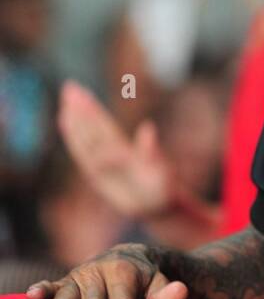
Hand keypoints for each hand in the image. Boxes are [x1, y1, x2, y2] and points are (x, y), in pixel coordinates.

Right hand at [25, 244, 189, 298]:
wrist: (128, 260)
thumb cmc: (146, 284)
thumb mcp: (161, 287)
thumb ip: (167, 296)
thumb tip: (180, 292)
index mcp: (124, 272)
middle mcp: (99, 271)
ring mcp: (79, 276)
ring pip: (71, 297)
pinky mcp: (65, 282)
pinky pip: (53, 285)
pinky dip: (43, 290)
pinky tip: (32, 296)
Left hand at [58, 79, 176, 218]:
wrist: (152, 210)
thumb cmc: (160, 191)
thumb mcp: (164, 176)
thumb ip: (154, 154)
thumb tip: (148, 128)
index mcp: (122, 166)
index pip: (103, 137)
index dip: (93, 118)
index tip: (85, 99)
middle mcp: (105, 168)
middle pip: (89, 135)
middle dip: (80, 112)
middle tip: (70, 88)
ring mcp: (98, 170)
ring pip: (82, 140)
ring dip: (73, 118)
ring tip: (66, 96)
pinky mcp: (95, 171)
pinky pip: (80, 150)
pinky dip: (71, 134)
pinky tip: (64, 118)